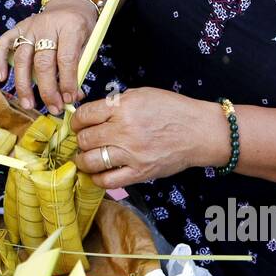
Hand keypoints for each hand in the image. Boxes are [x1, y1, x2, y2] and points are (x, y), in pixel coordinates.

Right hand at [0, 0, 97, 113]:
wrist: (70, 5)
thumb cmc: (80, 29)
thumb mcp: (89, 44)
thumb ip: (81, 68)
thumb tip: (71, 97)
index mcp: (70, 27)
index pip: (66, 58)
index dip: (67, 82)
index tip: (68, 100)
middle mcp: (47, 25)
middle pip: (42, 62)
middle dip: (47, 89)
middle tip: (53, 108)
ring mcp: (30, 26)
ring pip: (21, 57)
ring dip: (23, 84)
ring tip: (28, 104)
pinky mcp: (18, 27)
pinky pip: (3, 43)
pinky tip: (1, 78)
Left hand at [71, 88, 230, 188]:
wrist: (200, 131)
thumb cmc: (173, 110)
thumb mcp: (142, 94)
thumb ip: (117, 103)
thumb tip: (94, 113)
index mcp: (123, 107)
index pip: (85, 115)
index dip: (76, 121)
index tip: (77, 125)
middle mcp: (123, 130)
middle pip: (85, 139)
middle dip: (80, 140)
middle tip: (84, 141)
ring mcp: (131, 154)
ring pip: (90, 161)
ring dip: (83, 160)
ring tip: (85, 158)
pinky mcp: (139, 173)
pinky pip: (107, 181)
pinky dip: (97, 178)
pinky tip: (97, 173)